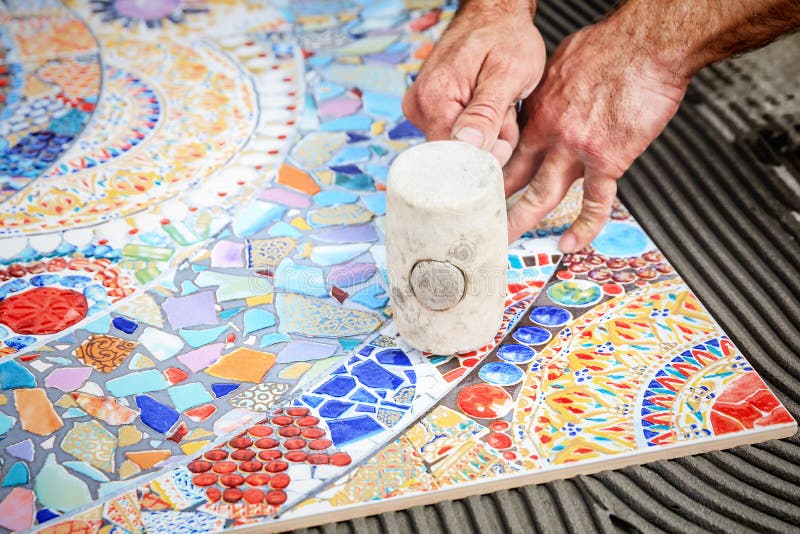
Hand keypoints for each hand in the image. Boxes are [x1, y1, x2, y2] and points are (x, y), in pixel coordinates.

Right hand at [402, 1, 544, 164]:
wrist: (494, 14)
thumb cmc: (505, 36)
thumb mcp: (507, 74)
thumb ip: (487, 114)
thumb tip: (468, 146)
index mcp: (434, 99)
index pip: (452, 157)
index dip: (483, 157)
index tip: (506, 140)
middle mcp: (419, 107)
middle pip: (456, 154)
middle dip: (489, 143)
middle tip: (507, 112)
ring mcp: (421, 110)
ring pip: (460, 146)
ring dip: (488, 135)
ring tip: (501, 106)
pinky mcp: (429, 111)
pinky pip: (456, 134)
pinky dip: (479, 128)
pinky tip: (490, 108)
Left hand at [504, 20, 689, 249]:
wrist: (648, 44)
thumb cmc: (613, 45)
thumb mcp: (562, 60)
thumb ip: (550, 88)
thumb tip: (547, 96)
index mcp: (538, 109)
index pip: (505, 147)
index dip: (490, 167)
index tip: (481, 182)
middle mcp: (550, 132)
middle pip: (513, 174)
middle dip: (493, 199)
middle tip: (479, 218)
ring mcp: (575, 149)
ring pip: (541, 195)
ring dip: (522, 220)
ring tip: (507, 239)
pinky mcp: (608, 160)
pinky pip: (594, 203)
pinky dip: (583, 227)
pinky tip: (571, 244)